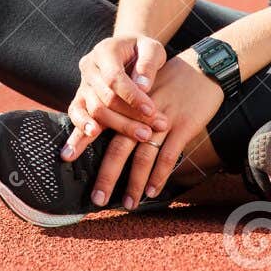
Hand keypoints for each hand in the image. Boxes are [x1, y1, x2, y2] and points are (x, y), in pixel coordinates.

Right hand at [63, 35, 168, 153]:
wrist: (128, 50)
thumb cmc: (142, 50)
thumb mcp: (152, 49)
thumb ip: (148, 64)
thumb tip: (143, 87)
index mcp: (105, 50)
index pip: (114, 77)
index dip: (132, 96)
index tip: (151, 110)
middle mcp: (90, 66)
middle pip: (105, 98)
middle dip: (131, 116)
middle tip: (153, 129)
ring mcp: (83, 83)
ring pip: (95, 109)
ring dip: (119, 125)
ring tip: (143, 135)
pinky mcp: (80, 97)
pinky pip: (76, 112)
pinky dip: (82, 126)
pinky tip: (92, 135)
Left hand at [66, 50, 224, 209]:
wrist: (202, 67)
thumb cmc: (172, 80)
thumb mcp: (145, 88)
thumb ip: (129, 108)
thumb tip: (113, 130)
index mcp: (129, 103)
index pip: (102, 125)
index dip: (84, 141)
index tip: (68, 159)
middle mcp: (141, 113)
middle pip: (119, 147)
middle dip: (107, 175)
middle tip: (97, 198)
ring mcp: (162, 120)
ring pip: (144, 156)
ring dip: (135, 183)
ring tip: (129, 203)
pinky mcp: (183, 126)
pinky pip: (168, 155)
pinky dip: (160, 175)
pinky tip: (153, 191)